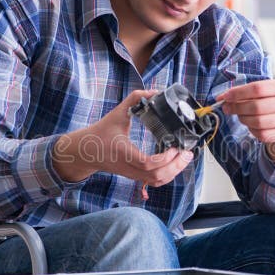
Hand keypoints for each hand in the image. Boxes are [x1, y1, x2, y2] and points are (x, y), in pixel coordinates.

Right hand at [53, 89, 193, 184]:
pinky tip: (174, 164)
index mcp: (124, 152)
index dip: (164, 159)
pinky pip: (154, 182)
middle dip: (175, 166)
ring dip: (173, 172)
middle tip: (187, 153)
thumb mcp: (117, 112)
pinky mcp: (135, 176)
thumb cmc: (102, 132)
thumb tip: (155, 92)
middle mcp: (129, 166)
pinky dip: (167, 176)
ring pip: (156, 181)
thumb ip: (135, 99)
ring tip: (184, 157)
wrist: (87, 151)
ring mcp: (132, 174)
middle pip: (156, 176)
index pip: (146, 163)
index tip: (174, 148)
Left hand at [217, 79, 274, 164]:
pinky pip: (262, 134)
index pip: (257, 88)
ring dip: (244, 119)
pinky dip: (252, 130)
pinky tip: (252, 125)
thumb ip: (244, 92)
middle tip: (227, 108)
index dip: (238, 93)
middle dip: (237, 108)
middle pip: (256, 106)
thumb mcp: (263, 92)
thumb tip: (222, 98)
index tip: (225, 97)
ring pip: (258, 122)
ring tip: (241, 116)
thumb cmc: (271, 101)